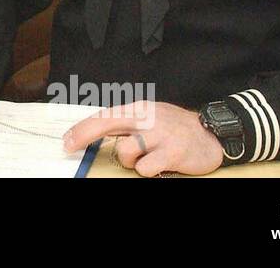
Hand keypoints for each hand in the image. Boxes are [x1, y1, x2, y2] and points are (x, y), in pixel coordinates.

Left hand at [61, 101, 224, 176]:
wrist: (212, 134)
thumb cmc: (175, 128)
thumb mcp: (149, 117)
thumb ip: (126, 124)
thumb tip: (94, 132)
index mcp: (138, 109)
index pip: (104, 116)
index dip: (82, 128)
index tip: (66, 140)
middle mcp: (147, 118)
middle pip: (106, 123)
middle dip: (83, 135)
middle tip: (69, 146)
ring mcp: (160, 135)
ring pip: (126, 151)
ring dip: (130, 160)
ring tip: (145, 158)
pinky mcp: (173, 152)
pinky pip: (146, 168)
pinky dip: (147, 170)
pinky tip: (159, 165)